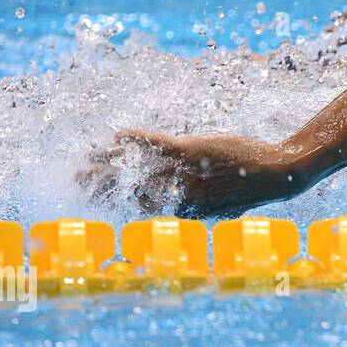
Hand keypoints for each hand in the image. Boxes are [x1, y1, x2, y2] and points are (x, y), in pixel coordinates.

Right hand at [78, 130, 300, 217]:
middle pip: (127, 188)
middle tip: (72, 178)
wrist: (275, 174)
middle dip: (97, 183)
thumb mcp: (219, 208)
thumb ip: (195, 207)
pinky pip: (157, 145)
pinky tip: (116, 134)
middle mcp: (178, 194)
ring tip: (84, 158)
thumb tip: (178, 208)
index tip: (89, 197)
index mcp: (182, 211)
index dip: (110, 201)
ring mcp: (185, 172)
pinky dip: (135, 139)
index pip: (135, 207)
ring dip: (107, 160)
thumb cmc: (249, 191)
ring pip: (136, 166)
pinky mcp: (193, 150)